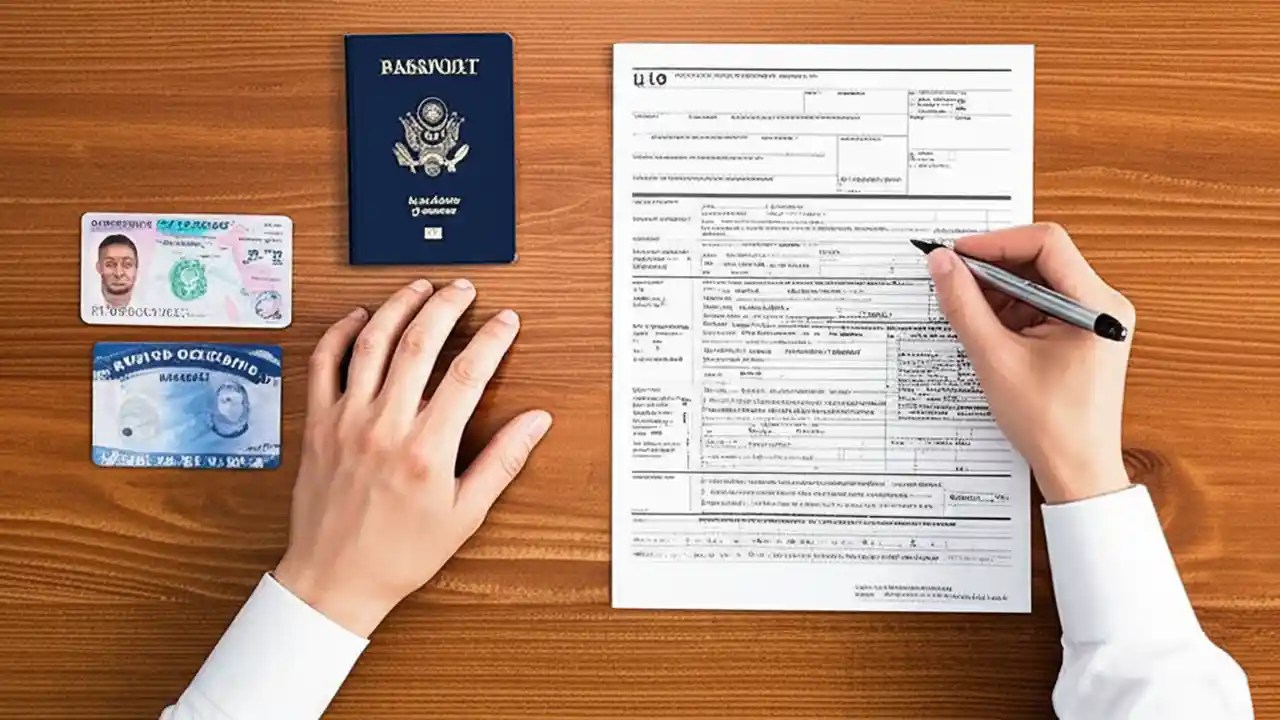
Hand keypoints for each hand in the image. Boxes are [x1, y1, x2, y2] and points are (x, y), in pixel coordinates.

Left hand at [273, 278, 551, 636]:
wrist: (335, 579)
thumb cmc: (401, 554)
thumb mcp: (465, 514)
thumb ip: (502, 461)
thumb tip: (536, 421)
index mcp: (428, 450)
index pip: (469, 373)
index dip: (493, 338)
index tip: (506, 321)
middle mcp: (386, 426)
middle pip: (420, 343)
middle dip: (447, 306)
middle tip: (464, 289)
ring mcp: (347, 421)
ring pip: (373, 343)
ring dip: (398, 306)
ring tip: (420, 287)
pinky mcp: (318, 424)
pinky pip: (324, 364)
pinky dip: (340, 333)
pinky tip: (360, 318)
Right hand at [925, 223, 1135, 503]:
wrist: (1077, 470)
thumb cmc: (1051, 426)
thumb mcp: (996, 359)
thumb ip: (965, 306)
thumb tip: (942, 264)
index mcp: (1096, 306)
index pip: (1046, 243)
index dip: (996, 243)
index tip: (958, 254)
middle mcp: (1103, 306)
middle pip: (1042, 259)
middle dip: (993, 268)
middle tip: (953, 281)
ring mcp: (1093, 320)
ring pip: (1038, 282)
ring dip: (999, 292)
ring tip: (969, 317)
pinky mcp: (1080, 334)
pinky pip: (1041, 305)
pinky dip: (1010, 311)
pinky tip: (987, 332)